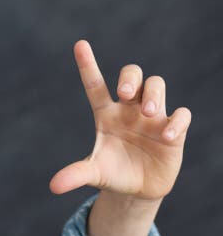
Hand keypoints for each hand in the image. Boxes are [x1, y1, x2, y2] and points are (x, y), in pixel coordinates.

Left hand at [49, 40, 191, 200]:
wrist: (138, 190)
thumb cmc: (113, 174)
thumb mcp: (94, 174)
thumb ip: (75, 175)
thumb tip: (53, 186)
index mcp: (106, 115)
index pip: (95, 86)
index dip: (88, 65)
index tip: (79, 45)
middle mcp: (130, 110)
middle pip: (132, 76)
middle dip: (130, 78)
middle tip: (125, 94)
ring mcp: (153, 118)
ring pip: (157, 85)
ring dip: (153, 94)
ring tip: (148, 112)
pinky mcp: (173, 131)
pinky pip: (181, 114)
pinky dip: (176, 121)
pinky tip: (166, 136)